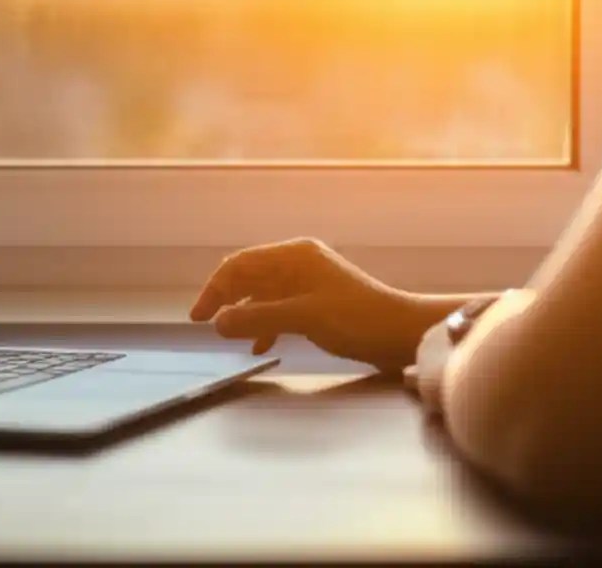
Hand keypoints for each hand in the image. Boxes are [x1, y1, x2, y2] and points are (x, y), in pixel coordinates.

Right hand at [190, 238, 456, 371]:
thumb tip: (218, 323)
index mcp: (294, 256)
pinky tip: (260, 345)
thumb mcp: (303, 318)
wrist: (403, 332)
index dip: (215, 289)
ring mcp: (310, 281)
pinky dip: (266, 324)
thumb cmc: (357, 319)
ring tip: (230, 336)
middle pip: (250, 276)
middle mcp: (299, 262)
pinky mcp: (319, 301)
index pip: (240, 264)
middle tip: (206, 324)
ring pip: (264, 294)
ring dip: (245, 313)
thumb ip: (258, 318)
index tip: (198, 317)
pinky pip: (281, 308)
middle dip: (226, 299)